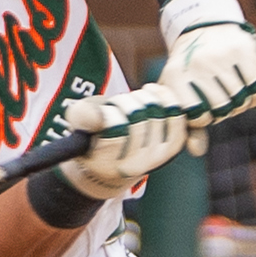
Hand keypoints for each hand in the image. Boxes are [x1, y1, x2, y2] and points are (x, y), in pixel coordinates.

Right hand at [59, 83, 189, 198]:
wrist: (111, 159)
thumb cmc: (93, 135)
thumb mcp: (79, 125)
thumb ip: (82, 117)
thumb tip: (100, 117)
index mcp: (108, 164)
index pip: (117, 126)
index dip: (111, 111)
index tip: (105, 110)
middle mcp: (135, 165)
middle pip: (138, 117)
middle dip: (125, 102)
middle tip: (117, 104)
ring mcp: (157, 158)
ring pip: (156, 113)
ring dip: (142, 99)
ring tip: (131, 102)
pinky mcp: (172, 147)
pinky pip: (176, 118)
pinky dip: (166, 99)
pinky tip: (153, 91)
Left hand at [157, 0, 255, 154]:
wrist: (202, 26)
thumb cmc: (188, 68)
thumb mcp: (179, 91)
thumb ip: (187, 123)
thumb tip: (196, 151)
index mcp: (176, 76)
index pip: (199, 118)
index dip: (205, 119)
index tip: (204, 110)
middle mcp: (198, 63)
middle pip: (223, 109)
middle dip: (225, 111)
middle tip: (222, 101)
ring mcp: (221, 54)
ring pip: (242, 100)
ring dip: (241, 103)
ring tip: (232, 92)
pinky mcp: (243, 48)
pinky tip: (247, 85)